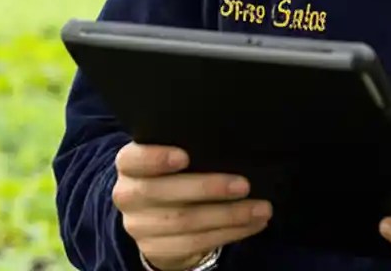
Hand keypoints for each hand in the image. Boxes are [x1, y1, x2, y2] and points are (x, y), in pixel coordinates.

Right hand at [112, 143, 271, 270]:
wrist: (158, 220)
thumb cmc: (175, 175)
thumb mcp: (174, 158)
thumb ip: (191, 148)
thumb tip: (234, 142)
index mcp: (129, 165)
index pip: (134, 159)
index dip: (156, 158)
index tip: (184, 156)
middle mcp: (128, 195)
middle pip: (164, 193)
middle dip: (208, 188)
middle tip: (245, 185)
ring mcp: (138, 226)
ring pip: (185, 222)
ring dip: (230, 216)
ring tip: (262, 208)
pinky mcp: (155, 249)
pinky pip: (195, 244)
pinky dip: (230, 233)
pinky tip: (253, 224)